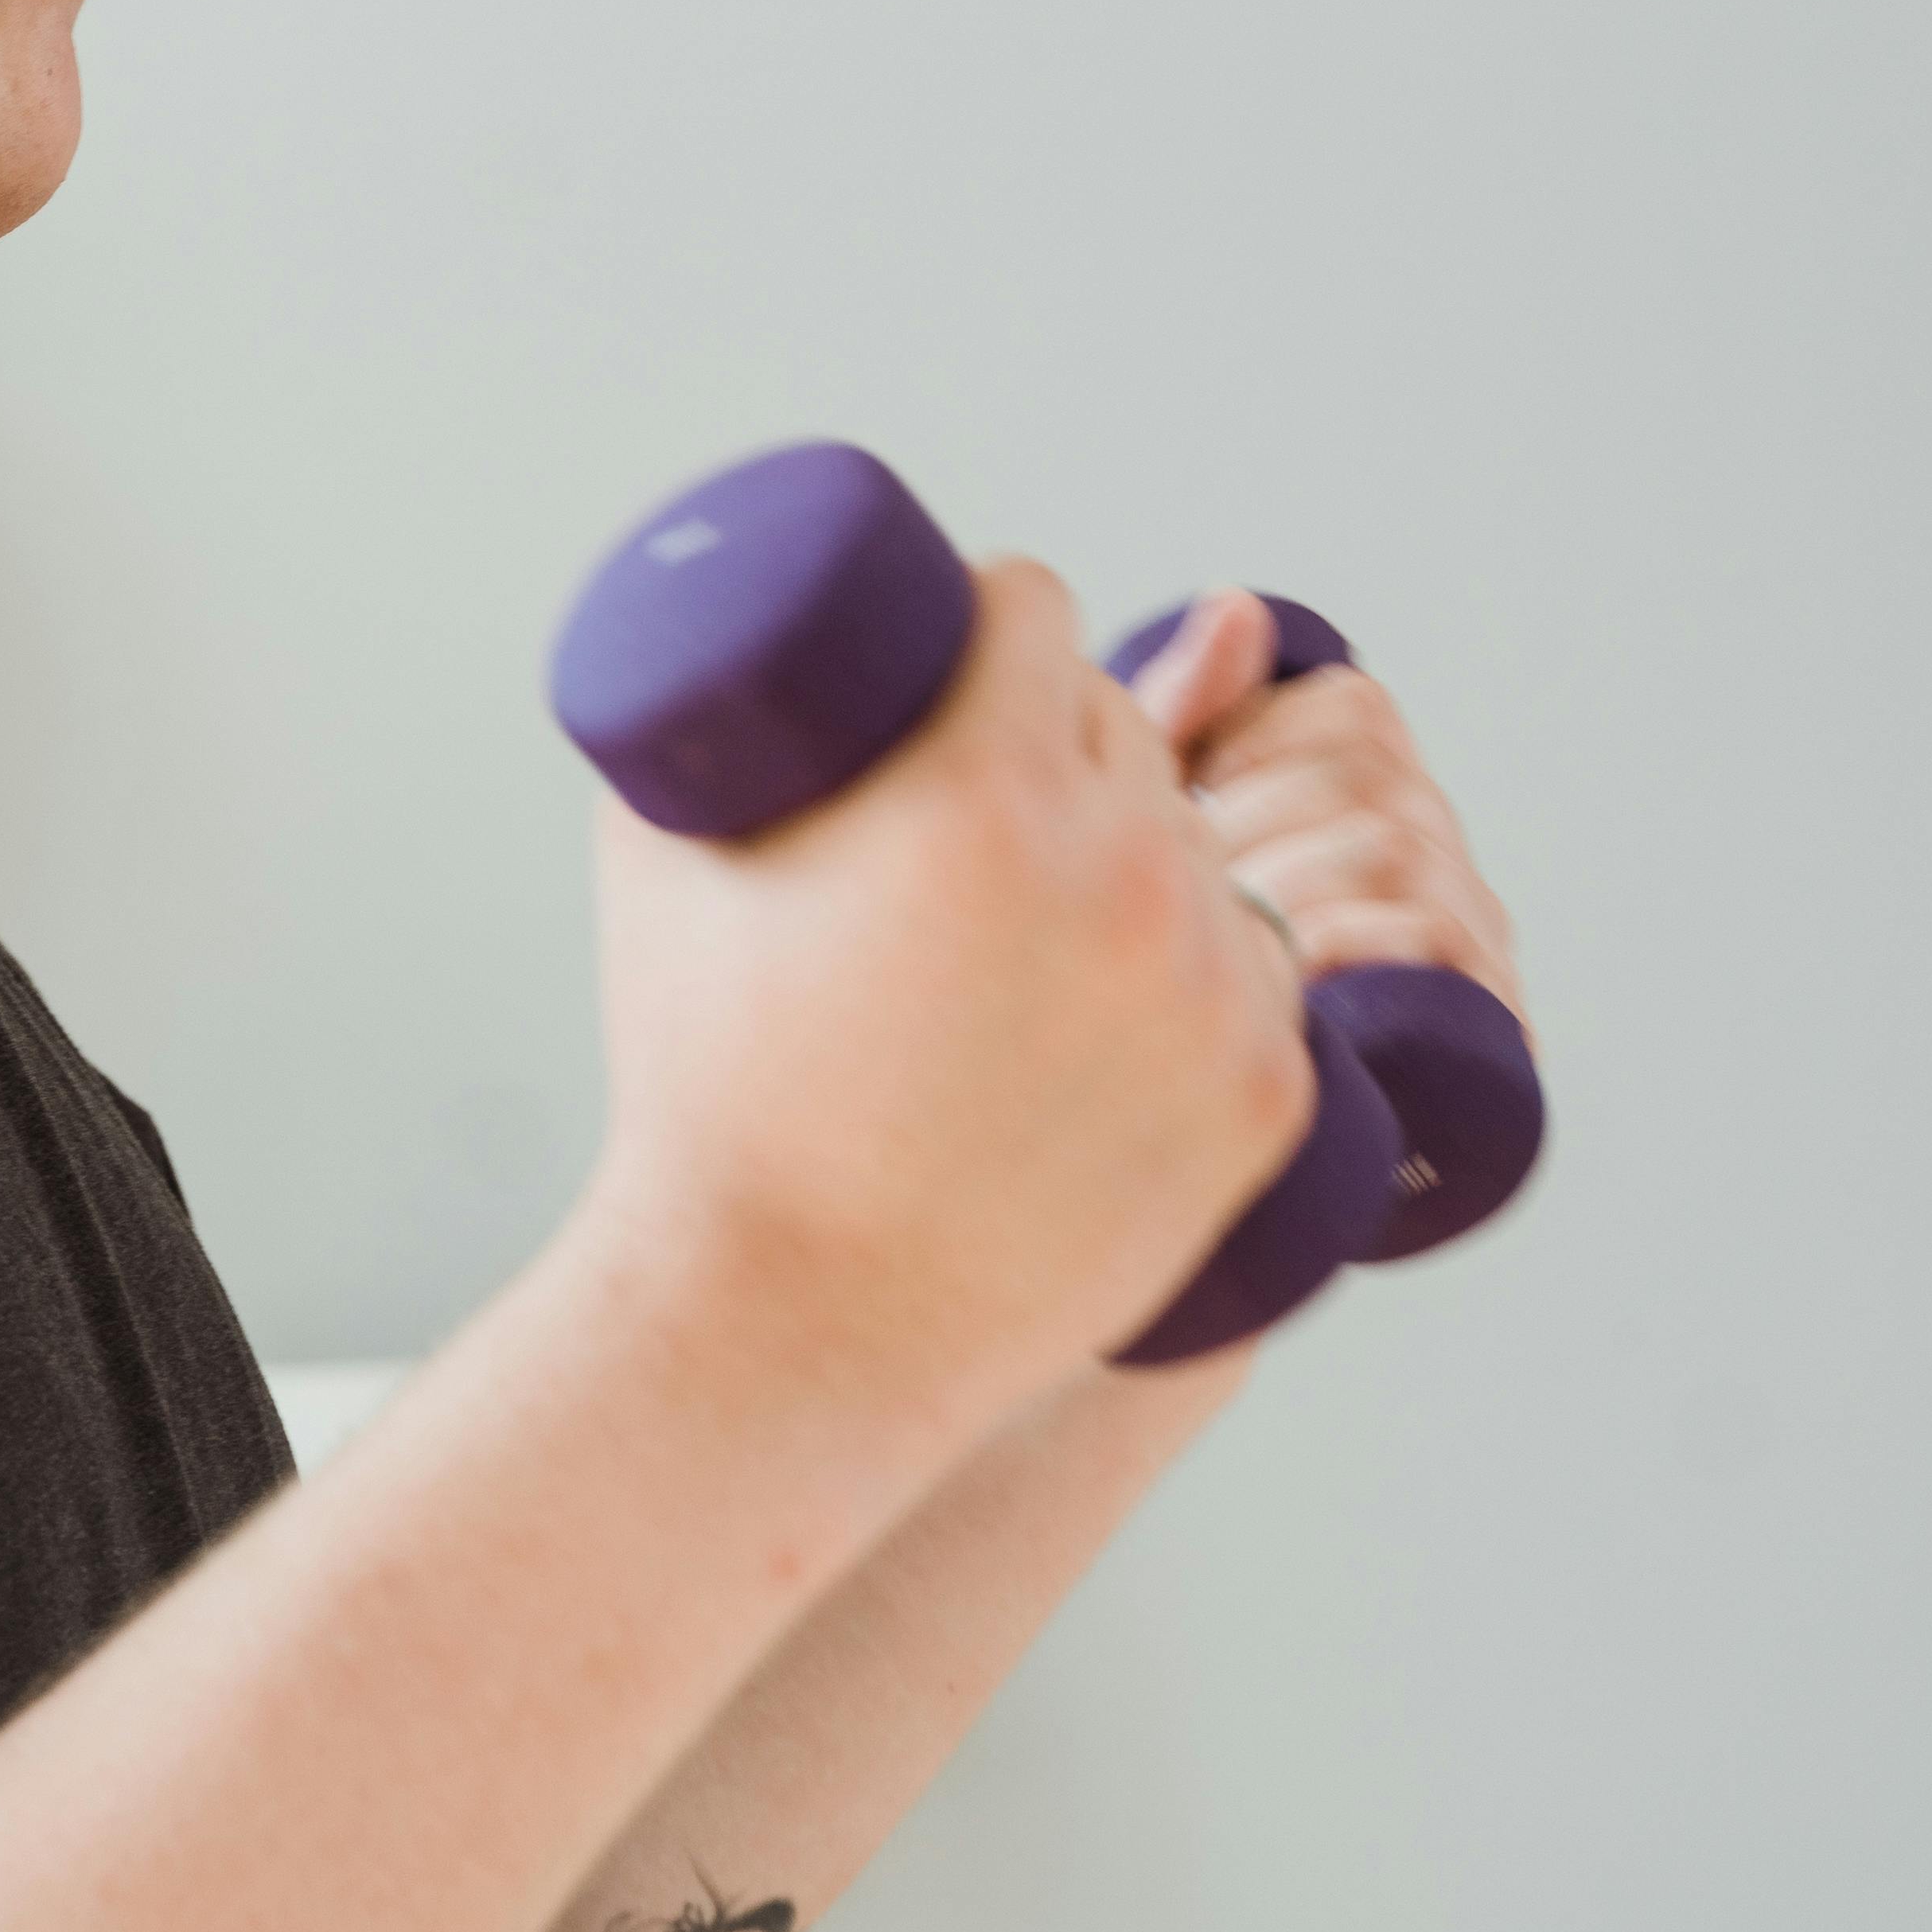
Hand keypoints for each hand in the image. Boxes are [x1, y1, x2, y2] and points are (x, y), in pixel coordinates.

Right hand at [581, 559, 1315, 1445]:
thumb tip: (739, 643)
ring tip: (1042, 932)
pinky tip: (1127, 1008)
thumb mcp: (665, 858)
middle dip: (1059, 748)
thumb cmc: (703, 1084)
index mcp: (979, 791)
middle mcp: (1123, 873)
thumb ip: (712, 720)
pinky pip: (1259, 970)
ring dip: (1144, 859)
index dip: (997, 622)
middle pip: (1126, 725)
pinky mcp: (1266, 1097)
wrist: (786, 1322)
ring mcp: (1212, 991)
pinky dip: (1207, 975)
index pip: (1040, 609)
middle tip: (983, 822)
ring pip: (1204, 848)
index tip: (972, 662)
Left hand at [1123, 592, 1528, 1047]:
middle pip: (1366, 775)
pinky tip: (1270, 981)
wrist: (1193, 1149)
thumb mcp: (1156, 841)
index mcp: (1370, 792)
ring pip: (1389, 847)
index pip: (1352, 706)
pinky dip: (1338, 950)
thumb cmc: (1167, 978)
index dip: (1257, 737)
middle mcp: (1437, 849)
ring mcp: (1469, 931)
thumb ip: (1185, 721)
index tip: (1188, 792)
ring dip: (1282, 885)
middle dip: (1254, 819)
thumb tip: (1235, 608)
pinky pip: (1428, 939)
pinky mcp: (1483, 1016)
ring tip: (1210, 938)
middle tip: (1180, 882)